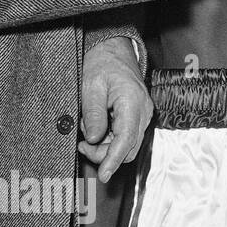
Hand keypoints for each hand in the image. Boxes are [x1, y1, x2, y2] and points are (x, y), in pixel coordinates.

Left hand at [79, 37, 151, 181]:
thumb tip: (94, 139)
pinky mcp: (138, 116)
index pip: (125, 140)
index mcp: (133, 103)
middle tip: (83, 145)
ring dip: (107, 147)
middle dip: (106, 154)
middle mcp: (143, 111)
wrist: (115, 51)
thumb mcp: (91, 87)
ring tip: (88, 133)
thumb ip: (94, 115)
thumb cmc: (104, 64)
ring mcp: (143, 114)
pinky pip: (127, 136)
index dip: (113, 160)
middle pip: (128, 147)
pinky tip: (97, 129)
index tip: (104, 175)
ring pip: (128, 144)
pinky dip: (111, 139)